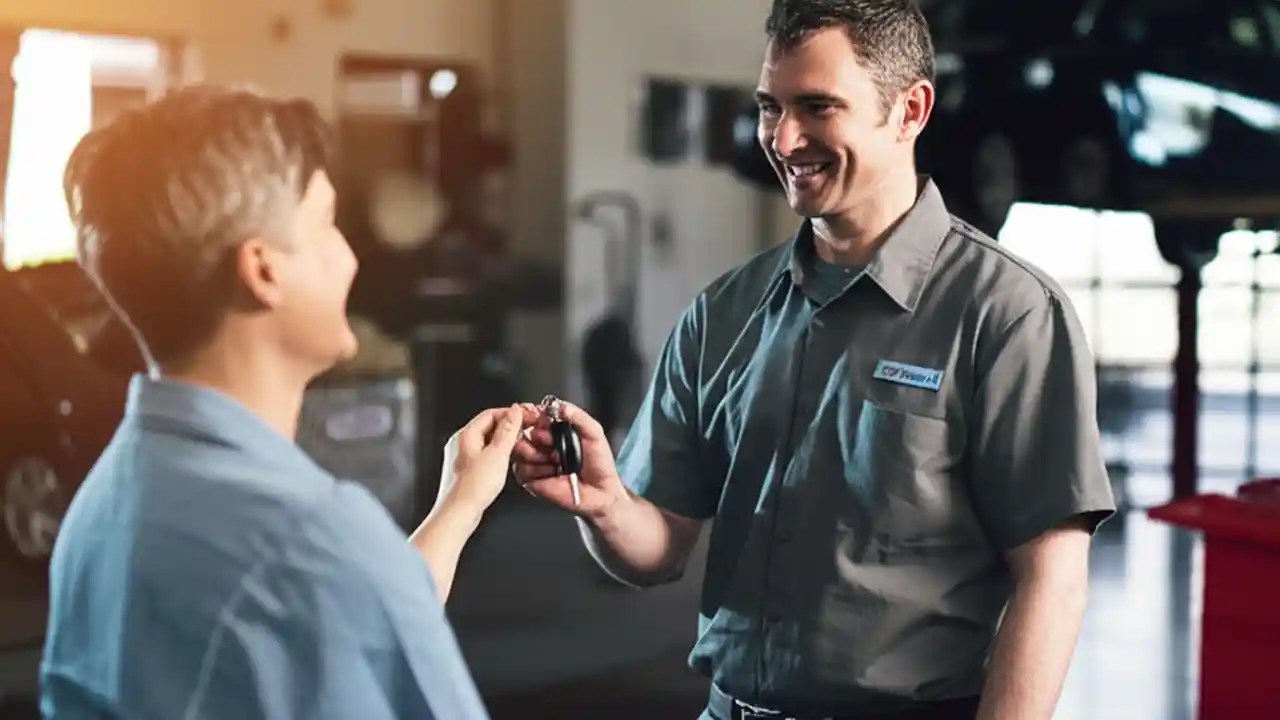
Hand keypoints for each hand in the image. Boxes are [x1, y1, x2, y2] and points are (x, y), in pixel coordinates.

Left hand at [437, 405, 526, 515]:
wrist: (458, 513)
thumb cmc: (472, 488)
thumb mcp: (497, 454)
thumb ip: (508, 431)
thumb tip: (515, 412)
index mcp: (466, 434)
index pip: (491, 413)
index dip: (511, 413)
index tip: (526, 416)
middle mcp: (460, 443)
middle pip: (488, 426)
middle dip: (509, 427)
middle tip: (526, 430)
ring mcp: (462, 457)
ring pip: (487, 441)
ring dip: (504, 441)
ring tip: (519, 446)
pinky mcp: (466, 471)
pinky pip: (484, 455)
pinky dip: (497, 454)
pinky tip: (505, 462)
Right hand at [511, 400, 625, 518]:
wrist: (600, 492)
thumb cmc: (599, 464)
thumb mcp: (594, 433)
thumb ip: (578, 416)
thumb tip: (560, 405)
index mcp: (555, 432)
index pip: (535, 417)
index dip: (534, 416)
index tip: (541, 419)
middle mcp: (542, 445)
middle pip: (521, 431)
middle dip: (537, 436)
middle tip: (551, 442)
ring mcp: (535, 461)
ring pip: (519, 449)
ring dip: (537, 454)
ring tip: (556, 460)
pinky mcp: (530, 479)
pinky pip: (521, 469)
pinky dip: (537, 470)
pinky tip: (552, 473)